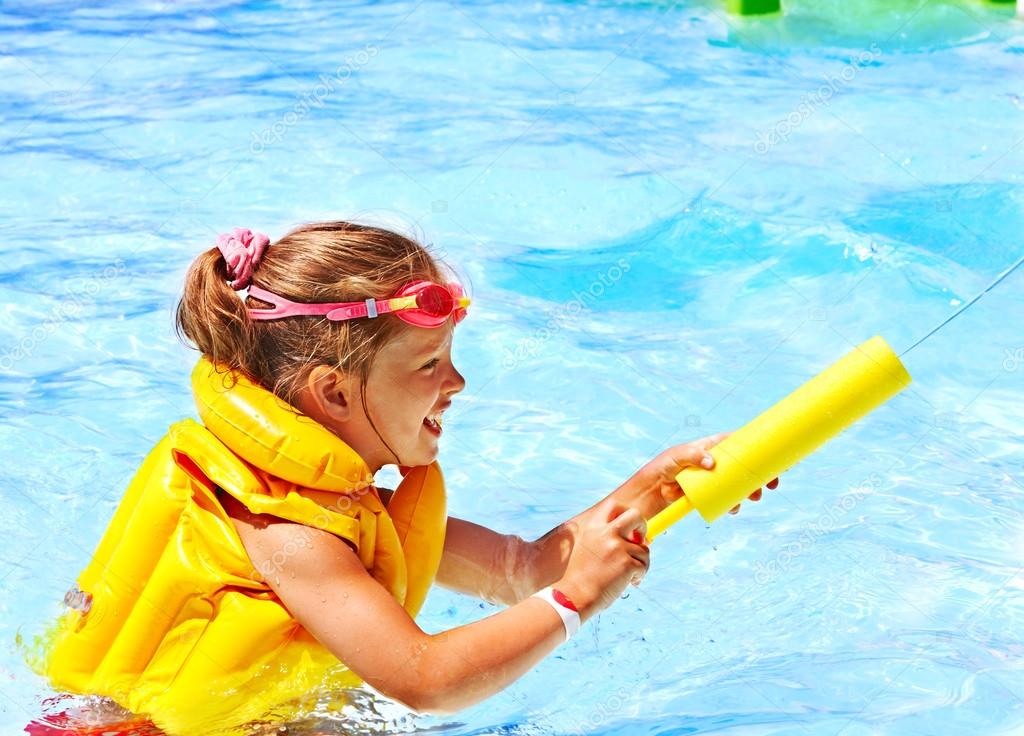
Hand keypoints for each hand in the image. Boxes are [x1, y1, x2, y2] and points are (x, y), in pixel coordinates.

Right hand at [556, 498, 649, 622]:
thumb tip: (634, 539)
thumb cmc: (579, 578)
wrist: (572, 597)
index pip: (614, 506)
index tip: (628, 528)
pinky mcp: (627, 563)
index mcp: (594, 528)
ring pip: (644, 549)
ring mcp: (617, 547)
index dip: (625, 513)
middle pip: (636, 515)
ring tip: (628, 576)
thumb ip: (604, 539)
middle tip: (639, 542)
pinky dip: (639, 576)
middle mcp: (606, 533)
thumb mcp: (586, 549)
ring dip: (641, 563)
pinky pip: (643, 566)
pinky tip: (628, 583)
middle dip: (642, 527)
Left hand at [624, 431, 780, 515]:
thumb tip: (712, 462)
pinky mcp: (711, 494)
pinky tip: (734, 507)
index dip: (758, 448)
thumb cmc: (665, 466)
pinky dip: (735, 503)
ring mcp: (715, 479)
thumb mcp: (678, 457)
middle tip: (771, 485)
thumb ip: (693, 455)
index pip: (739, 443)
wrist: (652, 491)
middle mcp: (717, 462)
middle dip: (761, 475)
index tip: (774, 458)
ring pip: (740, 483)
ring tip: (753, 497)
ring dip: (751, 490)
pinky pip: (729, 498)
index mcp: (712, 447)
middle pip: (745, 466)